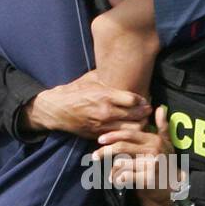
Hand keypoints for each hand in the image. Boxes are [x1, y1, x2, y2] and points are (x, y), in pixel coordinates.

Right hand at [23, 71, 150, 138]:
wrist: (57, 109)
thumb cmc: (75, 91)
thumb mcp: (92, 79)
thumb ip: (109, 77)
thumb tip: (124, 68)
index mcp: (105, 96)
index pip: (133, 100)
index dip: (142, 100)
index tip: (144, 99)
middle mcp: (105, 112)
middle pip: (136, 116)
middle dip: (145, 112)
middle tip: (147, 110)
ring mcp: (102, 126)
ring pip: (131, 130)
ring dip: (139, 125)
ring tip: (141, 121)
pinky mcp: (98, 135)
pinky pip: (119, 137)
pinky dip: (126, 134)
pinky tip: (129, 129)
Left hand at [92, 106, 178, 204]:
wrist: (175, 187)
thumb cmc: (168, 164)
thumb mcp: (167, 143)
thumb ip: (162, 126)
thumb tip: (160, 108)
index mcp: (154, 140)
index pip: (129, 134)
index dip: (113, 135)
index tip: (100, 139)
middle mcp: (152, 151)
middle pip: (122, 147)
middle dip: (105, 151)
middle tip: (94, 156)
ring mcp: (149, 165)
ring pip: (121, 163)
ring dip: (113, 170)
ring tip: (111, 175)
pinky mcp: (147, 179)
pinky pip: (125, 176)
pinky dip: (118, 179)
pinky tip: (116, 182)